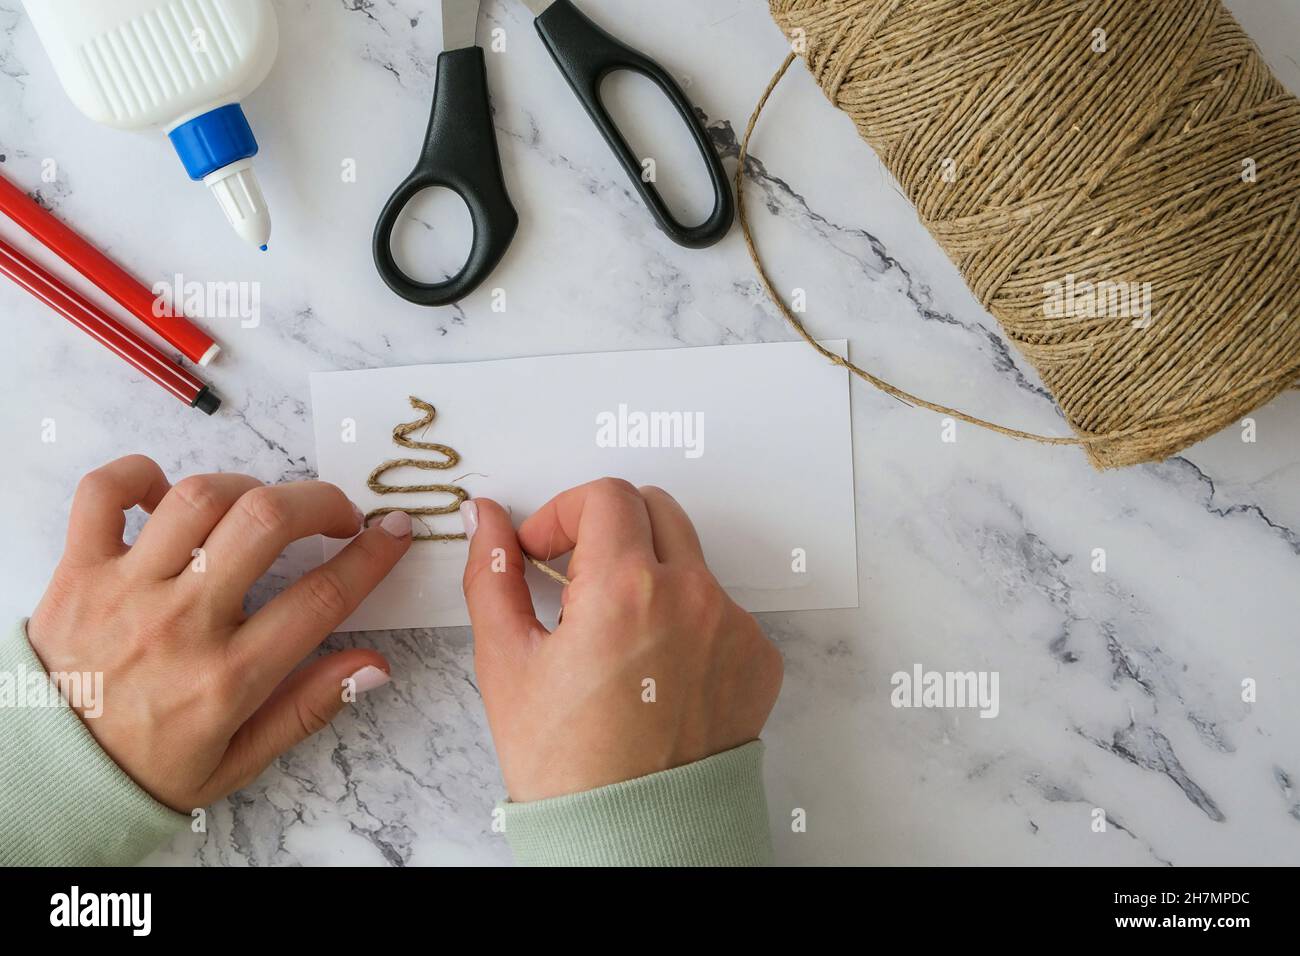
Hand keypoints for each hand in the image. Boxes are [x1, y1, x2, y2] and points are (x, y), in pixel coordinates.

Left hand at [27, 455, 412, 811]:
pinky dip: (139, 474)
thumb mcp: (238, 760)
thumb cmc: (146, 768)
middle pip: (266, 521)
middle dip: (320, 501)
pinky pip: (104, 492)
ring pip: (198, 497)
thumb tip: (374, 666)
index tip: (394, 530)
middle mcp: (179, 625)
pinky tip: (167, 495)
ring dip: (246, 488)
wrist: (47, 777)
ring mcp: (124, 591)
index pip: (321, 598)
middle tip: (336, 515)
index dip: (372, 556)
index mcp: (227, 678)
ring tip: (259, 509)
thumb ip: (308, 708)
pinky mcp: (76, 571)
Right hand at [461, 478, 782, 802]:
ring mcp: (733, 627)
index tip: (543, 551)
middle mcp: (693, 597)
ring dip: (649, 574)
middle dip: (609, 529)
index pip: (607, 495)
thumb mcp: (507, 665)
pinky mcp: (757, 658)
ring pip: (690, 559)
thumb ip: (493, 576)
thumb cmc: (568, 767)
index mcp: (628, 589)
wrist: (634, 840)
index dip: (563, 512)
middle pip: (655, 511)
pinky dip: (684, 620)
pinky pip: (720, 609)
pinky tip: (652, 670)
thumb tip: (487, 520)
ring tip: (613, 638)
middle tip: (575, 577)